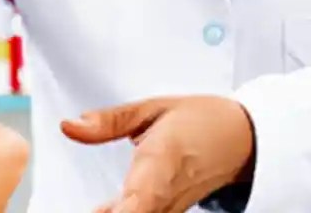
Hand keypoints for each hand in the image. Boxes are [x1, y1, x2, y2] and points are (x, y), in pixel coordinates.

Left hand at [61, 96, 254, 212]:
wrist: (241, 141)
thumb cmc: (199, 120)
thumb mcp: (153, 108)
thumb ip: (108, 121)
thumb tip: (69, 126)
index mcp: (163, 160)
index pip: (140, 200)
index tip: (100, 212)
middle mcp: (166, 193)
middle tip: (90, 207)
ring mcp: (168, 209)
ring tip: (92, 205)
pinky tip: (97, 210)